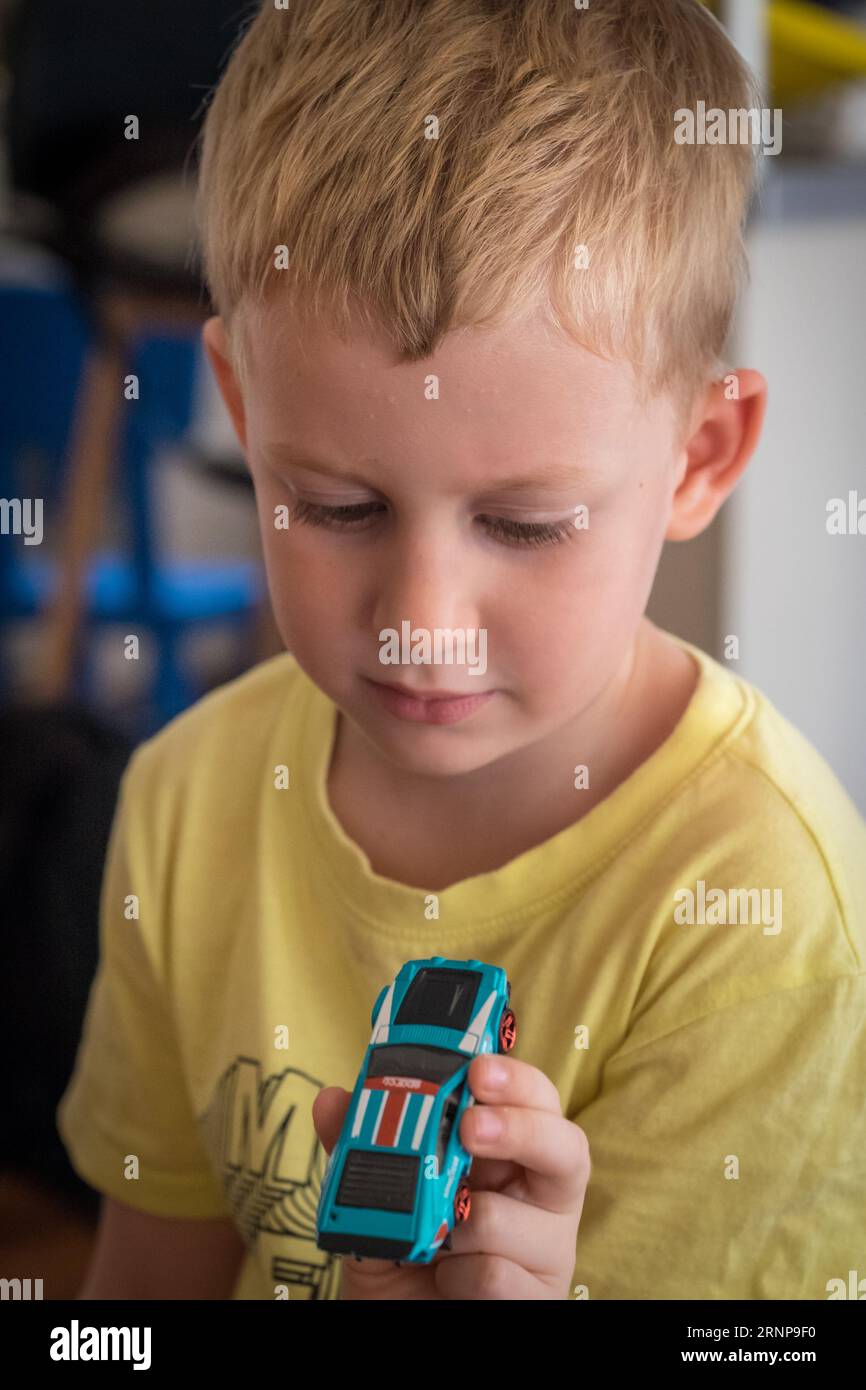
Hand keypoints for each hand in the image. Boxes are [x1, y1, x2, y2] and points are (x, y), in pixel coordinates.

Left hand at [312, 1054, 589, 1298]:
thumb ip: (361, 1149)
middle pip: (567, 1146)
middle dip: (517, 1129)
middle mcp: (540, 1195)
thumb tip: (333, 1100)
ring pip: (510, 1218)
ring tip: (437, 1239)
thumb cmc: (405, 1252)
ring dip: (458, 1227)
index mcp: (511, 1154)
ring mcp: (547, 1250)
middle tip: (468, 1128)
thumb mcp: (377, 1196)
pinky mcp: (538, 1298)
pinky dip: (458, 1276)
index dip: (516, 1080)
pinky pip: (496, 1275)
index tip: (478, 1069)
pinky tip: (447, 1280)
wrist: (399, 1322)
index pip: (535, 1100)